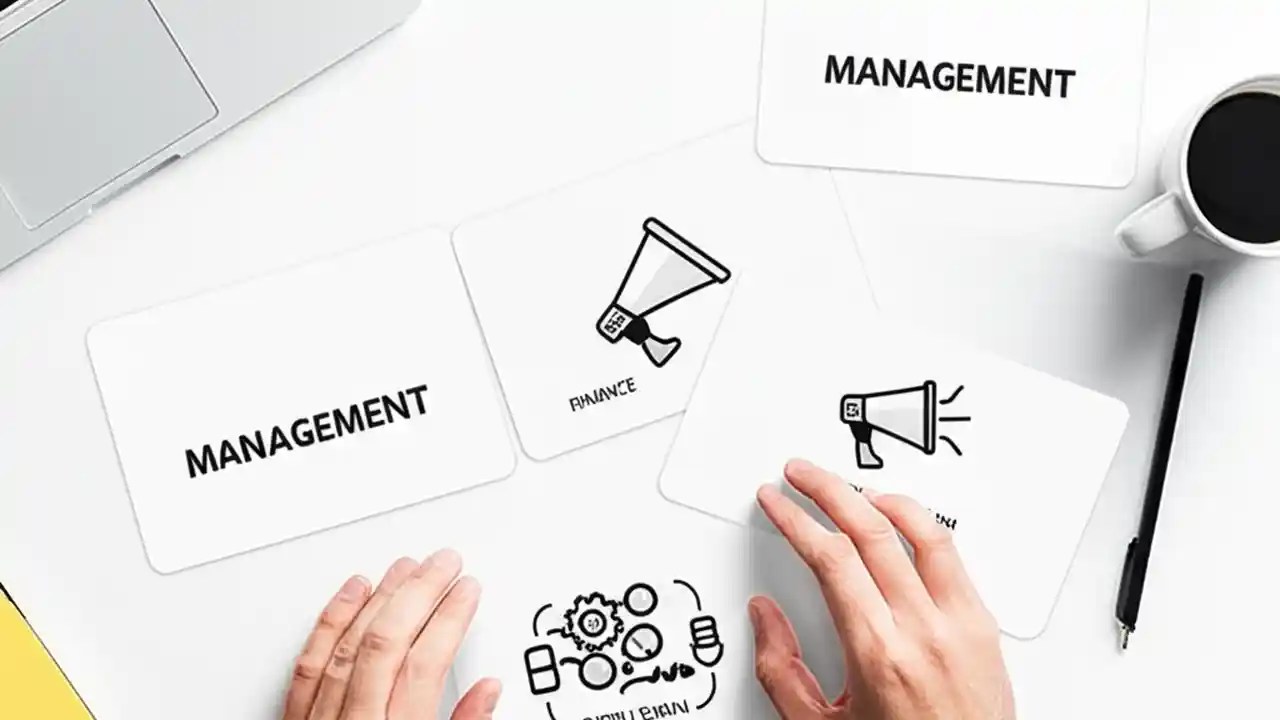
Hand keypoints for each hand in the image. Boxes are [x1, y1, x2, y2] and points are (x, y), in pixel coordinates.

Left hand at [282, 550, 500, 719]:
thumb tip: (487, 692)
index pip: (425, 664)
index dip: (450, 619)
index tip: (467, 590)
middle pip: (386, 642)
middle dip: (420, 592)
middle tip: (444, 563)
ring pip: (348, 644)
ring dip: (381, 597)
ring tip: (407, 567)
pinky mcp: (296, 719)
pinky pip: (310, 662)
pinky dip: (331, 621)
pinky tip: (352, 591)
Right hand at [750, 460, 1013, 719]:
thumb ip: (781, 671)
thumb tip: (764, 617)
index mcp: (878, 653)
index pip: (831, 557)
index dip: (796, 518)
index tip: (776, 501)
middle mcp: (923, 631)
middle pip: (870, 530)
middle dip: (827, 490)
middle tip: (800, 474)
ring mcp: (960, 625)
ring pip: (921, 531)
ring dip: (878, 497)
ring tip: (851, 487)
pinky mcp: (984, 628)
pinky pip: (952, 555)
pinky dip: (922, 525)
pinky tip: (902, 519)